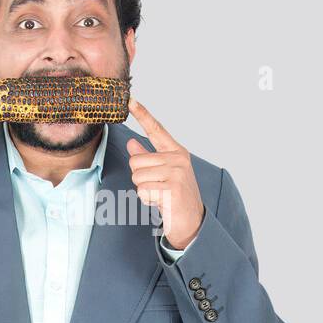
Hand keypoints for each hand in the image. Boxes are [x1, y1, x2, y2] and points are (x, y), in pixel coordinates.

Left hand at [125, 98, 203, 249]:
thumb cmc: (175, 196)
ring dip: (143, 190)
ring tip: (160, 195)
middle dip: (140, 177)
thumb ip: (148, 158)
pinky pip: (143, 190)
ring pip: (137, 176)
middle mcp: (178, 158)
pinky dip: (147, 200)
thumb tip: (131, 143)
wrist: (191, 222)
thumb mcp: (162, 173)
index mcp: (176, 152)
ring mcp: (177, 173)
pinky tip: (161, 203)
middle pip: (136, 160)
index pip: (156, 129)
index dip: (143, 114)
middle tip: (157, 187)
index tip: (131, 100)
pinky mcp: (173, 188)